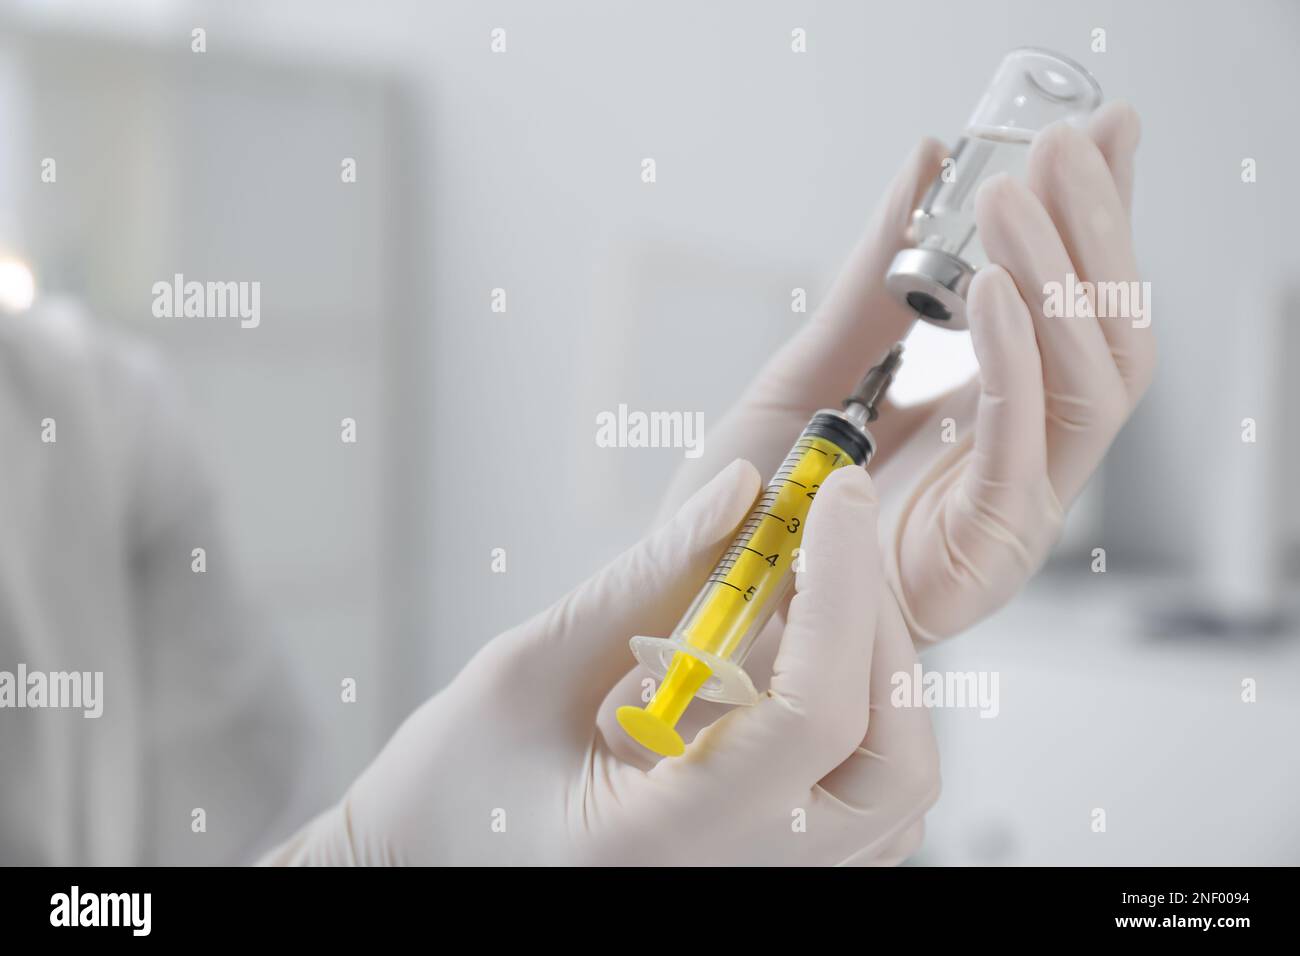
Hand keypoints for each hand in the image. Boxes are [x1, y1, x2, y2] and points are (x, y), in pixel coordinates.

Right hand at [267, 461, 938, 864]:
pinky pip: (859, 809)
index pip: (813, 720)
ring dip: (877, 674)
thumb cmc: (444, 793)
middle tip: (828, 538)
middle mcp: (733, 880)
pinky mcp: (760, 870)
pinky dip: (857, 718)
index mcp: (662, 840)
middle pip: (894, 772)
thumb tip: (741, 493)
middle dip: (878, 633)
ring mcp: (754, 884)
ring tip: (812, 589)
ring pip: (895, 795)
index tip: (833, 497)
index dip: (841, 590)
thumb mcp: (526, 671)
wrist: (419, 870)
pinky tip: (796, 657)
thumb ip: (645, 581)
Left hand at [652, 103, 1153, 645]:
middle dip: (1095, 233)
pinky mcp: (983, 554)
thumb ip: (869, 288)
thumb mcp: (810, 376)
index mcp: (988, 426)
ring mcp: (1012, 512)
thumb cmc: (751, 510)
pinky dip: (1011, 359)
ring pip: (1090, 385)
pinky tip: (985, 285)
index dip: (1088, 224)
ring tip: (1015, 190)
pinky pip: (1021, 445)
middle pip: (1101, 338)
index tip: (1086, 137)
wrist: (698, 618)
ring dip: (1055, 277)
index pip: (1068, 312)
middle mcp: (1016, 465)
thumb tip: (923, 167)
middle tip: (1073, 139)